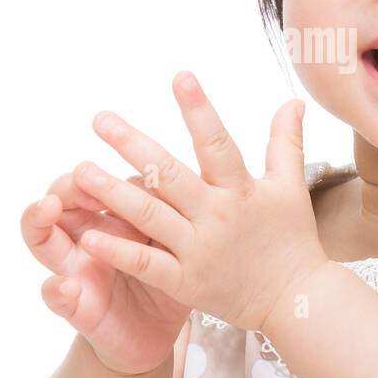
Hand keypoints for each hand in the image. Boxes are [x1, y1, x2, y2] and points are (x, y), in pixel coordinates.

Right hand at [21, 163, 193, 375]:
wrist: (158, 332)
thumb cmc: (165, 275)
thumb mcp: (169, 238)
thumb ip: (164, 209)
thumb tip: (165, 174)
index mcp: (108, 218)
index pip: (91, 184)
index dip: (99, 171)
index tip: (114, 167)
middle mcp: (83, 239)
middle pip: (58, 202)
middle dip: (66, 185)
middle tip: (82, 174)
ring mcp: (75, 271)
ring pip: (42, 240)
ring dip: (39, 221)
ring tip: (47, 208)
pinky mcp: (77, 308)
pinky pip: (56, 297)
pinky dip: (56, 290)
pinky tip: (67, 285)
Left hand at [78, 71, 330, 331]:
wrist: (295, 302)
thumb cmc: (292, 240)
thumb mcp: (290, 187)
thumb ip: (286, 142)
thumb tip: (292, 101)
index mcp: (241, 191)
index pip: (216, 143)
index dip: (199, 109)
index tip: (180, 76)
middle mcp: (217, 217)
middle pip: (169, 176)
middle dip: (133, 145)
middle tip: (101, 119)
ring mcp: (199, 251)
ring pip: (150, 216)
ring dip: (113, 192)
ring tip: (81, 170)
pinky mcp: (186, 282)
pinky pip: (147, 264)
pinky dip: (118, 250)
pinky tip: (89, 235)